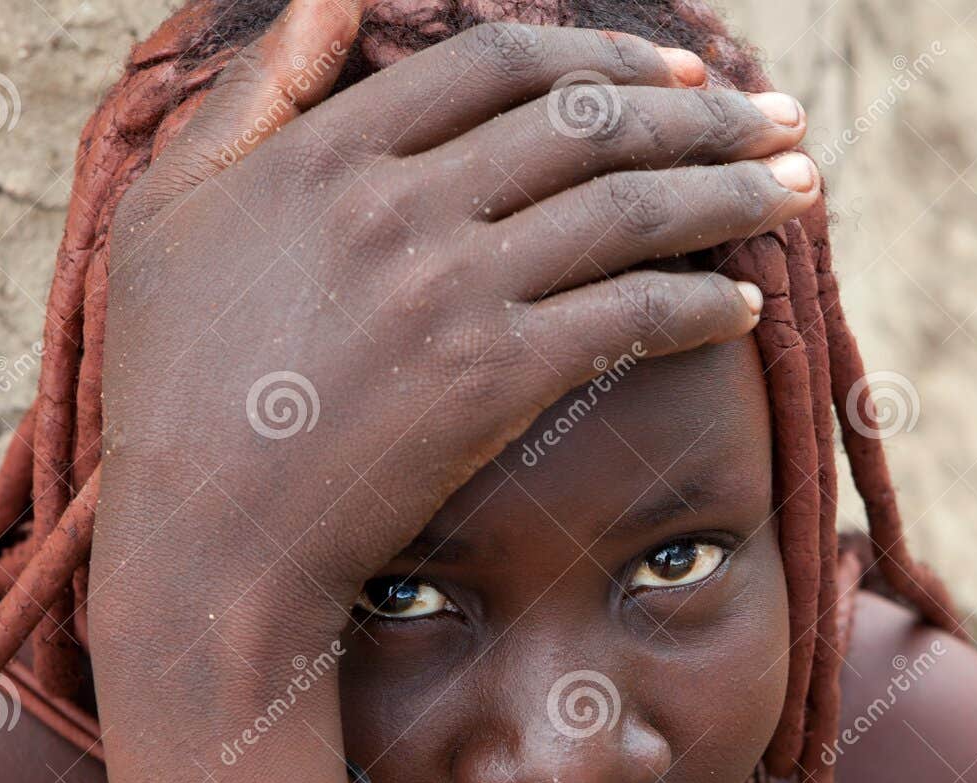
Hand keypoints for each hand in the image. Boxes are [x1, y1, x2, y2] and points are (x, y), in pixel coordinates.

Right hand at [87, 0, 817, 782]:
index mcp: (331, 149)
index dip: (609, 56)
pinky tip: (746, 304)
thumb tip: (329, 0)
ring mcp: (454, 289)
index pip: (502, 64)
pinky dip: (699, 303)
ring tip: (801, 188)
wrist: (207, 535)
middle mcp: (402, 202)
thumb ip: (253, 95)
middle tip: (781, 120)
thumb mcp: (175, 209)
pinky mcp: (495, 378)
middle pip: (589, 125)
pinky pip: (630, 317)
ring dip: (732, 193)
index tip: (681, 71)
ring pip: (629, 210)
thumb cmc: (177, 380)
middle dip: (706, 115)